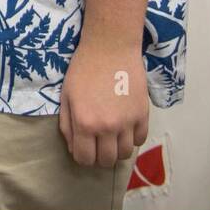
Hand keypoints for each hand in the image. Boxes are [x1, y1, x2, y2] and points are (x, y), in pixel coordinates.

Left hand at [58, 39, 147, 167]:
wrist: (110, 48)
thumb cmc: (83, 69)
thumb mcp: (66, 96)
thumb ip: (67, 125)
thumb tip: (73, 147)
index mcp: (85, 123)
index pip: (85, 158)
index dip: (82, 157)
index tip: (83, 149)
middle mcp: (107, 127)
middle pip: (107, 161)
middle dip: (99, 157)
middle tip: (97, 145)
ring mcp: (128, 122)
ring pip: (125, 154)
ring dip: (116, 149)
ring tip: (111, 137)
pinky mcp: (143, 115)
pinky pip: (140, 140)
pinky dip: (131, 138)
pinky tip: (124, 127)